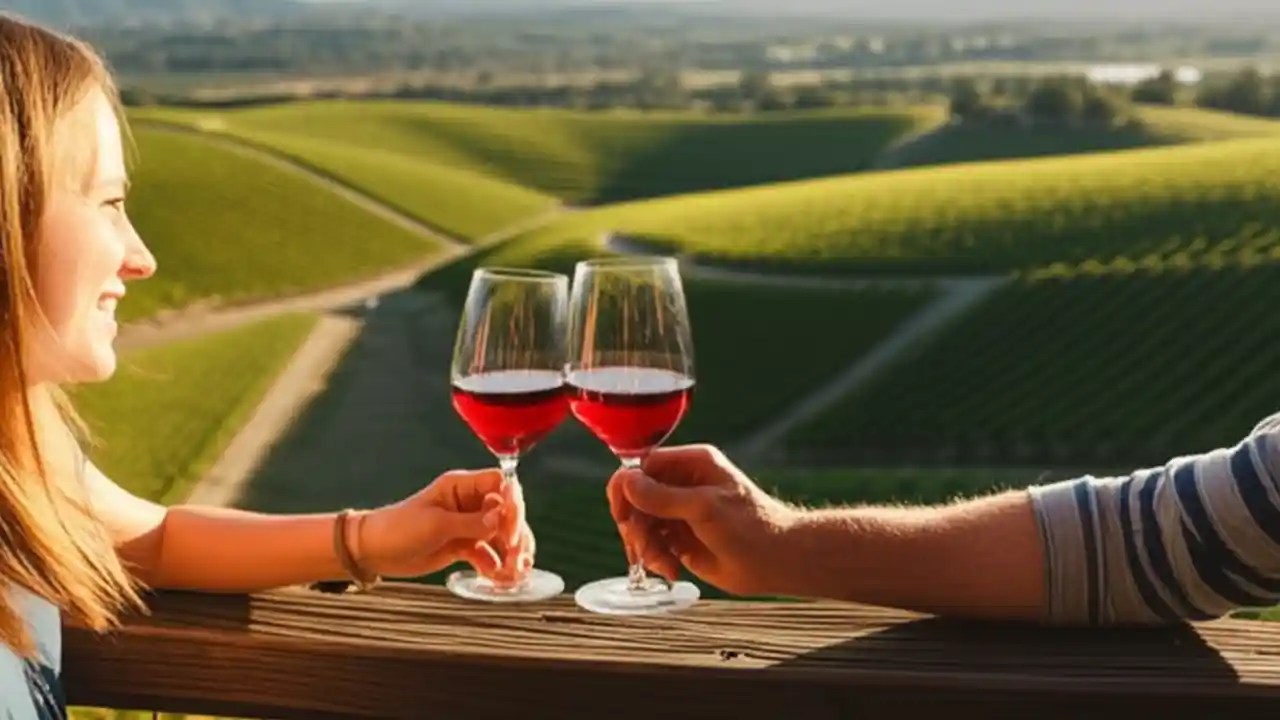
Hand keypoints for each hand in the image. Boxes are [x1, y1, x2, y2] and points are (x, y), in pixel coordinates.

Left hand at [357, 469, 534, 581]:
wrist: (373, 551)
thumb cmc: (398, 528)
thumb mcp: (435, 524)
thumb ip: (471, 522)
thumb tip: (502, 520)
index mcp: (461, 486)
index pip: (500, 484)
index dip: (512, 503)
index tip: (509, 529)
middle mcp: (470, 503)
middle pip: (507, 512)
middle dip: (516, 535)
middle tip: (516, 558)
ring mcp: (468, 525)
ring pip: (502, 536)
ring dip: (511, 554)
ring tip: (514, 575)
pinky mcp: (464, 546)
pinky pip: (489, 554)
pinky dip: (497, 566)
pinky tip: (499, 580)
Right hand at [607, 445, 798, 595]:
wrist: (778, 562)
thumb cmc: (751, 527)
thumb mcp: (704, 508)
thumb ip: (662, 497)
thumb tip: (625, 481)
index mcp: (692, 464)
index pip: (642, 467)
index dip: (626, 490)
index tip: (623, 516)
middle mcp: (682, 484)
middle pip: (635, 498)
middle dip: (635, 525)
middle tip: (643, 548)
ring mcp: (680, 512)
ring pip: (640, 524)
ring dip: (644, 546)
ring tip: (663, 564)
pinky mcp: (681, 539)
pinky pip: (652, 544)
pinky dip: (655, 559)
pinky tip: (671, 570)